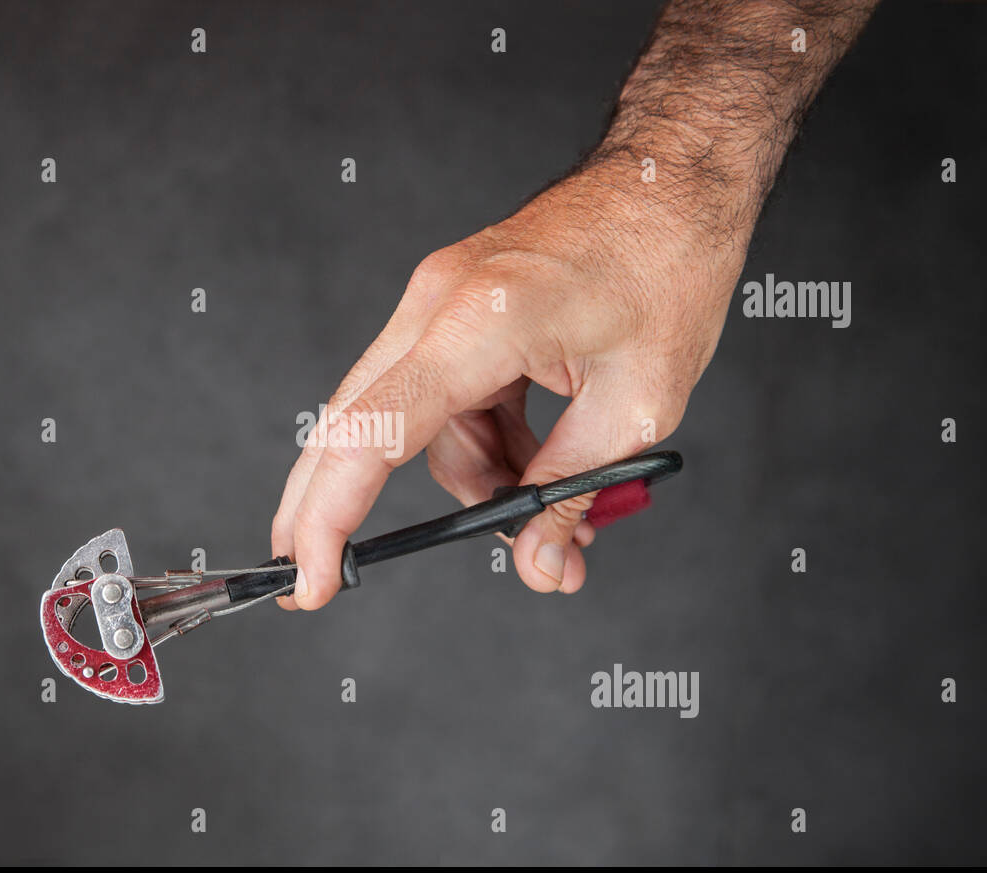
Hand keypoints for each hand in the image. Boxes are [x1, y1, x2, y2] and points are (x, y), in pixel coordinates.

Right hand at [271, 161, 746, 609]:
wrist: (674, 176)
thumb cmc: (668, 266)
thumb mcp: (638, 404)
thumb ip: (572, 492)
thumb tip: (538, 566)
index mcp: (478, 320)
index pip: (374, 433)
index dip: (331, 517)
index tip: (312, 581)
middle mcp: (436, 305)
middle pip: (354, 427)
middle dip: (338, 510)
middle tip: (323, 578)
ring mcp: (439, 302)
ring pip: (417, 427)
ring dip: (473, 484)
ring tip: (556, 520)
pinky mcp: (455, 309)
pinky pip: (445, 401)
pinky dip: (484, 446)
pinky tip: (539, 466)